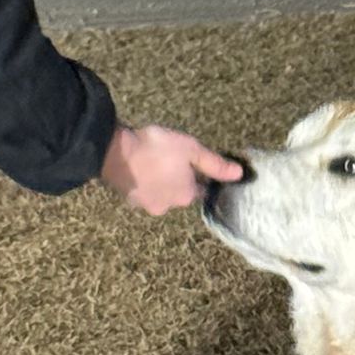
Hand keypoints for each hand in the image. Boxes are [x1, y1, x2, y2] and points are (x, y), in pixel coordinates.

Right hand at [100, 123, 243, 216]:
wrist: (114, 152)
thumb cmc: (157, 148)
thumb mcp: (191, 150)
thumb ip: (215, 164)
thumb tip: (239, 174)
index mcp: (187, 195)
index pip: (200, 190)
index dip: (198, 176)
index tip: (192, 163)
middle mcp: (168, 206)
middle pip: (179, 193)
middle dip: (178, 180)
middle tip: (171, 159)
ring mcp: (147, 205)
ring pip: (160, 194)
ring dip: (160, 182)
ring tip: (154, 162)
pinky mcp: (130, 200)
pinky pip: (143, 192)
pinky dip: (144, 183)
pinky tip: (140, 168)